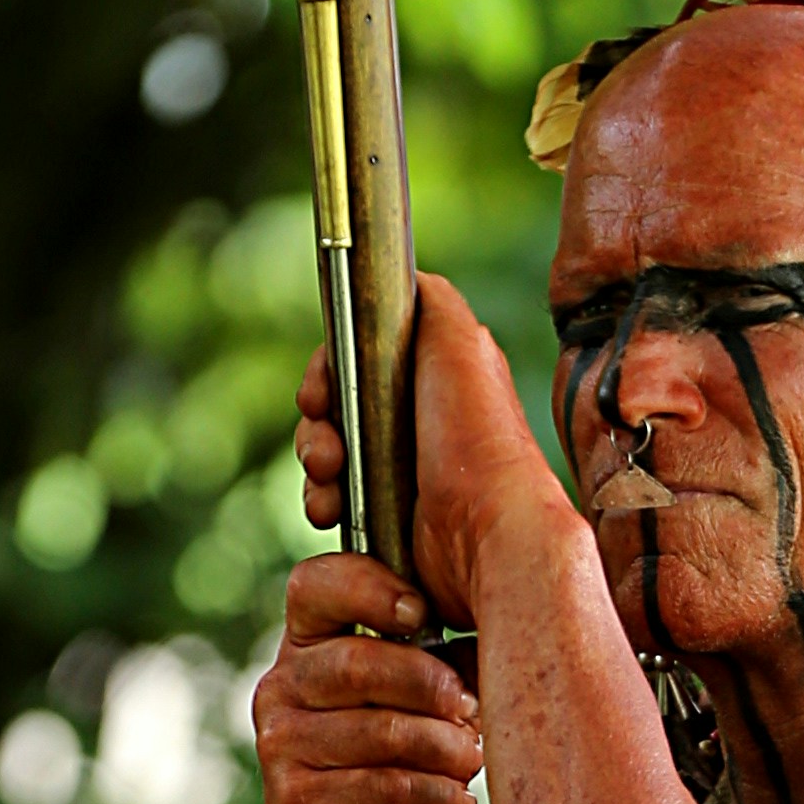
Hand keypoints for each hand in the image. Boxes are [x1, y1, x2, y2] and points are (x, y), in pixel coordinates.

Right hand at [249, 551, 481, 803]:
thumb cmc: (384, 768)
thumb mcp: (406, 705)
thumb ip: (441, 663)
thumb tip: (512, 631)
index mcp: (305, 645)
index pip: (315, 587)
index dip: (367, 588)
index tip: (421, 613)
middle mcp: (281, 687)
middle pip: (357, 665)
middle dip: (428, 684)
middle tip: (471, 708)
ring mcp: (281, 745)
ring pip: (376, 731)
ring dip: (442, 747)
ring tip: (474, 759)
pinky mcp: (296, 800)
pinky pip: (378, 787)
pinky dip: (431, 794)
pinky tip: (458, 801)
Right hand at [289, 279, 571, 611]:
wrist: (487, 527)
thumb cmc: (478, 435)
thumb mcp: (458, 340)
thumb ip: (428, 299)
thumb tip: (398, 276)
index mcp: (423, 384)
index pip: (349, 368)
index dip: (326, 378)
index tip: (318, 394)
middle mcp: (408, 429)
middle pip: (330, 414)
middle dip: (316, 430)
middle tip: (327, 453)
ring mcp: (395, 479)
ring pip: (325, 462)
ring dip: (316, 468)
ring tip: (330, 490)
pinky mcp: (384, 526)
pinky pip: (333, 508)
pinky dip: (324, 506)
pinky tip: (332, 514)